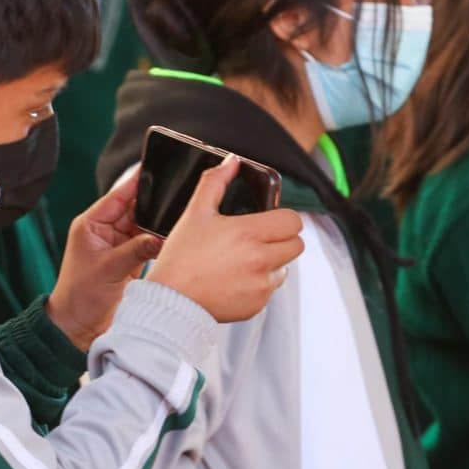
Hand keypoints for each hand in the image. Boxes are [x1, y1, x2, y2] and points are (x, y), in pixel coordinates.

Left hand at [47, 171, 162, 350]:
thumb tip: (161, 236)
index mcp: (91, 224)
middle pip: (135, 208)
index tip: (155, 168)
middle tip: (176, 196)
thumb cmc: (80, 296)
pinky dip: (159, 242)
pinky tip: (173, 240)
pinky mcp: (129, 260)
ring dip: (158, 225)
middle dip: (154, 204)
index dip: (136, 182)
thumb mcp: (109, 268)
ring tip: (178, 219)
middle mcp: (105, 231)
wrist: (79, 326)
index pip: (118, 195)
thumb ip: (137, 249)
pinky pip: (148, 243)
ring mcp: (118, 245)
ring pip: (144, 226)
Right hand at [148, 156, 303, 322]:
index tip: (268, 221)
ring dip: (272, 263)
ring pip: (285, 268)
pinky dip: (259, 284)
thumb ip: (215, 182)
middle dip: (281, 239)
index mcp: (248, 233)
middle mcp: (260, 260)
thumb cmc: (180, 258)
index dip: (282, 218)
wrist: (171, 300)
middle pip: (296, 245)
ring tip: (243, 261)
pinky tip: (235, 279)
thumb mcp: (194, 214)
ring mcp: (261, 285)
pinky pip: (270, 290)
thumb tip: (232, 162)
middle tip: (257, 239)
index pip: (292, 221)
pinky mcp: (257, 305)